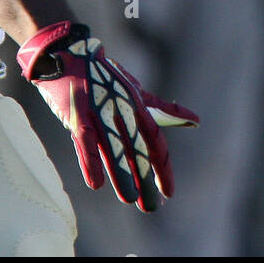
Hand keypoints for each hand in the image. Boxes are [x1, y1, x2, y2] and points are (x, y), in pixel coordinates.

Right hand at [17, 20, 198, 211]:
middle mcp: (122, 110)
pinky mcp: (77, 115)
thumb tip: (196, 120)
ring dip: (122, 175)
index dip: (162, 168)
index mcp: (137, 105)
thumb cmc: (105, 77)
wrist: (68, 55)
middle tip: (152, 207)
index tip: (169, 192)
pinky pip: (85, 142)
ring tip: (130, 199)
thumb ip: (163, 109)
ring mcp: (99, 112)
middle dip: (145, 179)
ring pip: (114, 148)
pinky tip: (96, 184)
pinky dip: (90, 162)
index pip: (155, 141)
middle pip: (138, 149)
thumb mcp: (136, 91)